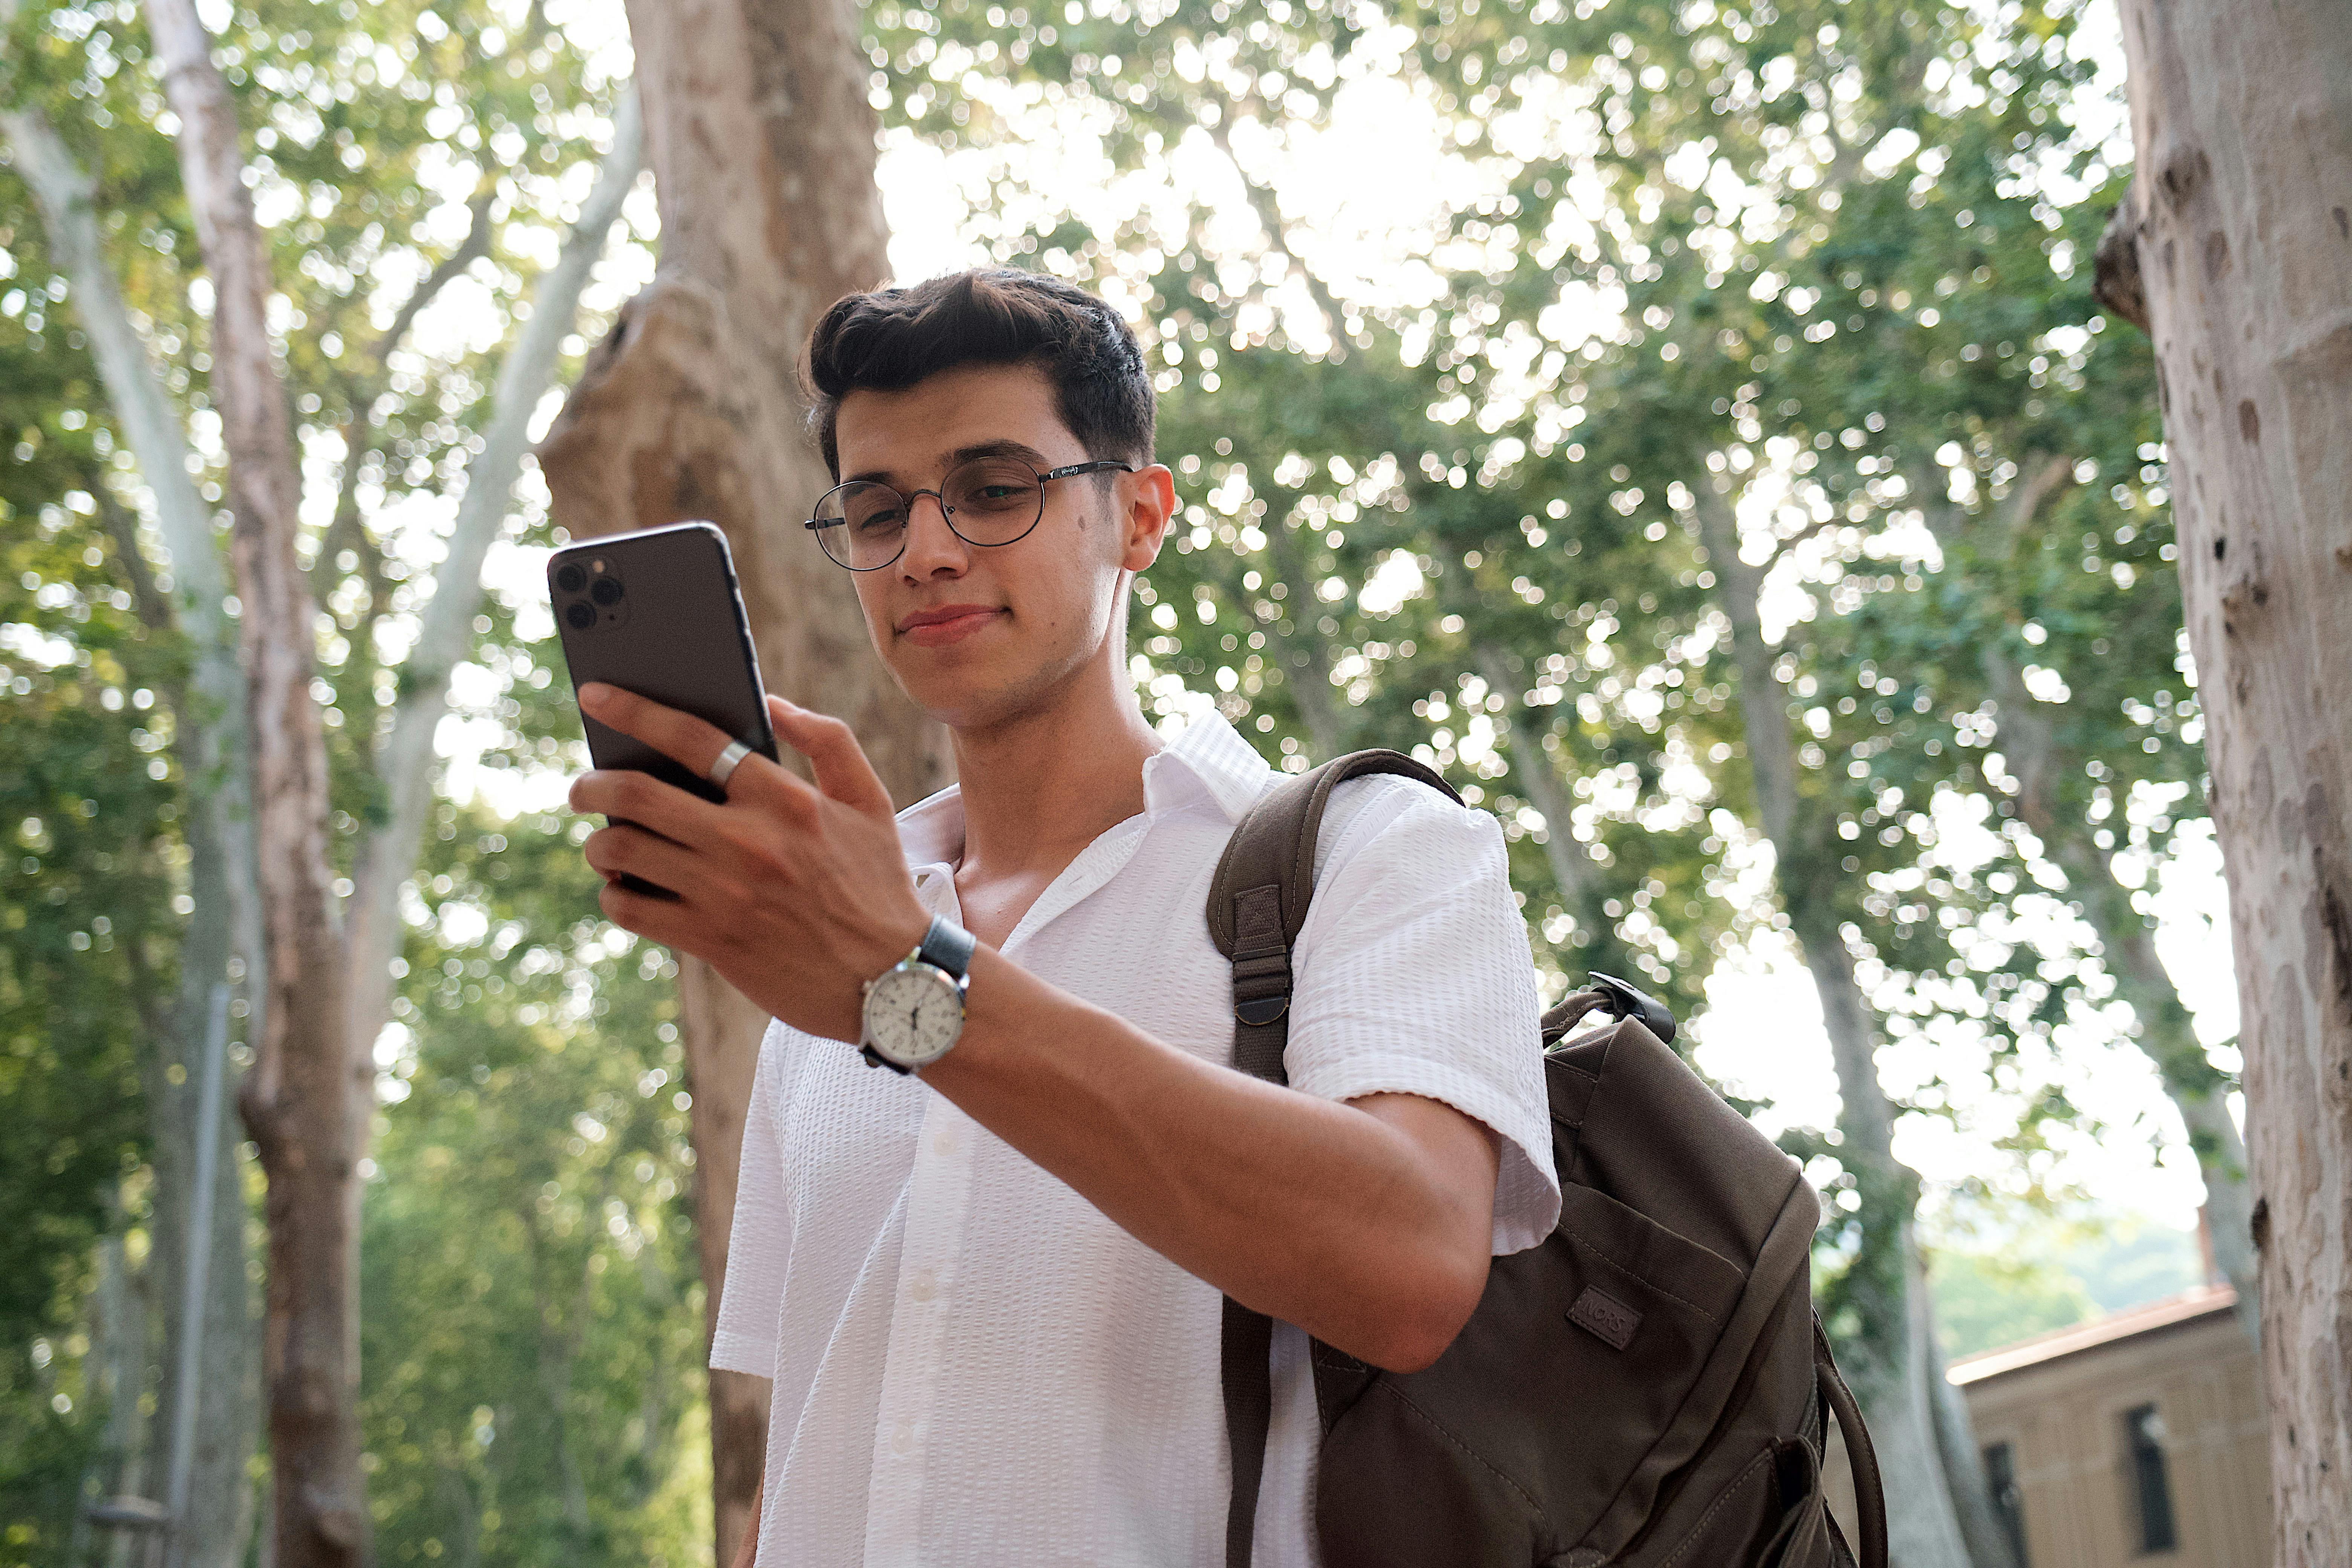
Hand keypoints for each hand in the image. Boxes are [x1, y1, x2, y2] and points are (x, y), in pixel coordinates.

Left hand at [565, 684, 930, 1039]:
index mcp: (785, 799)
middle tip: (582, 787)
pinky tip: (624, 891)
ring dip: (600, 842)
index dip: (634, 711)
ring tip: (605, 843)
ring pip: (624, 851)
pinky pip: (631, 910)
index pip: (693, 739)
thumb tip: (770, 702)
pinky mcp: (711, 941)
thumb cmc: (878, 886)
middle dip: (592, 783)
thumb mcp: (870, 802)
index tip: (594, 696)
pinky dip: (613, 896)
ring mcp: (725, 893)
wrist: (892, 981)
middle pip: (637, 794)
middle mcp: (748, 841)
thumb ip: (828, 740)